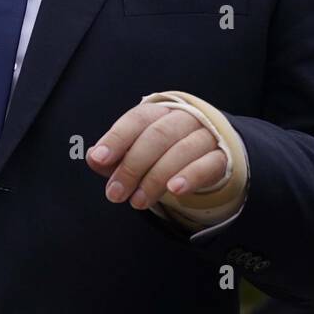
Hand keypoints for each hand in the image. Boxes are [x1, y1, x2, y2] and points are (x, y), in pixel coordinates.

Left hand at [85, 103, 226, 210]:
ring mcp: (205, 135)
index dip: (117, 138)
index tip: (99, 158)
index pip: (136, 119)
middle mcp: (183, 118)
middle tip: (115, 194)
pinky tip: (175, 190)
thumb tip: (92, 157)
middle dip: (132, 166)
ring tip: (138, 202)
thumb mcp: (138, 150)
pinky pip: (207, 164)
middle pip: (157, 136)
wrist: (211, 152)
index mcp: (159, 112)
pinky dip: (190, 176)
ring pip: (181, 151)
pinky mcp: (221, 157)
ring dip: (156, 178)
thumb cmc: (166, 149)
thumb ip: (115, 155)